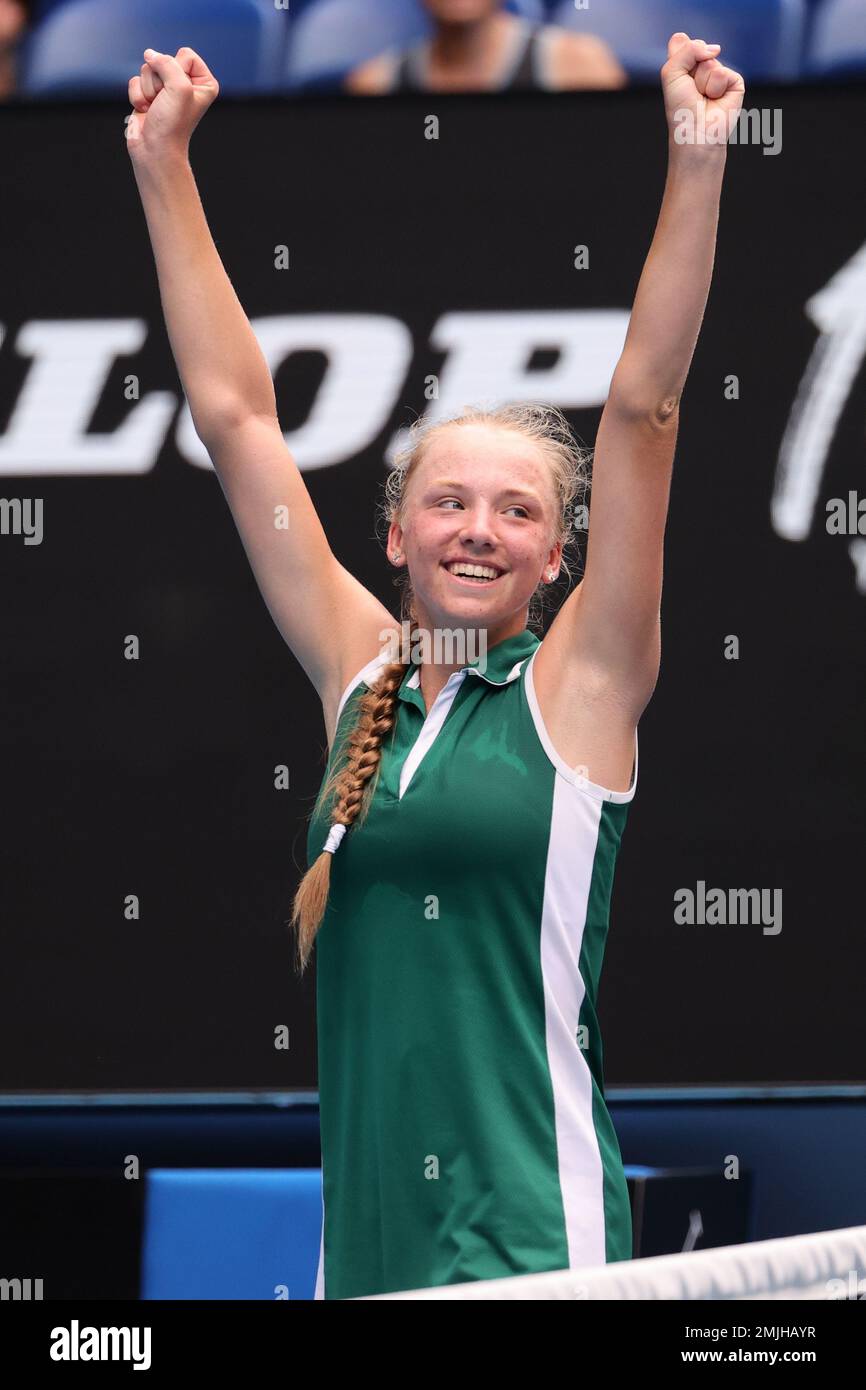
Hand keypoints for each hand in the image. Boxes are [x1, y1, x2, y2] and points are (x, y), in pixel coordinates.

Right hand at [126, 47, 218, 162]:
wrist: (155, 150)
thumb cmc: (172, 124)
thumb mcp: (178, 87)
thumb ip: (166, 62)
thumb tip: (149, 54)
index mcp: (203, 83)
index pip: (186, 54)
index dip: (177, 70)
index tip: (179, 94)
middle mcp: (186, 84)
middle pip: (164, 59)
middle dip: (160, 80)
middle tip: (164, 102)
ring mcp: (166, 89)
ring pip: (148, 69)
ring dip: (149, 89)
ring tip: (156, 107)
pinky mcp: (148, 94)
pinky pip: (136, 80)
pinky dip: (138, 95)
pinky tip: (146, 110)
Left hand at [661, 32, 744, 148]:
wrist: (696, 133)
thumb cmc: (681, 110)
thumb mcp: (671, 72)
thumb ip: (687, 49)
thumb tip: (716, 48)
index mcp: (684, 66)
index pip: (682, 42)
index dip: (679, 54)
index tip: (677, 77)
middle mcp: (701, 68)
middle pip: (698, 47)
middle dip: (691, 69)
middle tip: (691, 91)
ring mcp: (718, 74)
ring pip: (710, 61)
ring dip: (702, 81)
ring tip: (703, 98)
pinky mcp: (734, 82)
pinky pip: (723, 72)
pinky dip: (716, 87)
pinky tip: (715, 100)